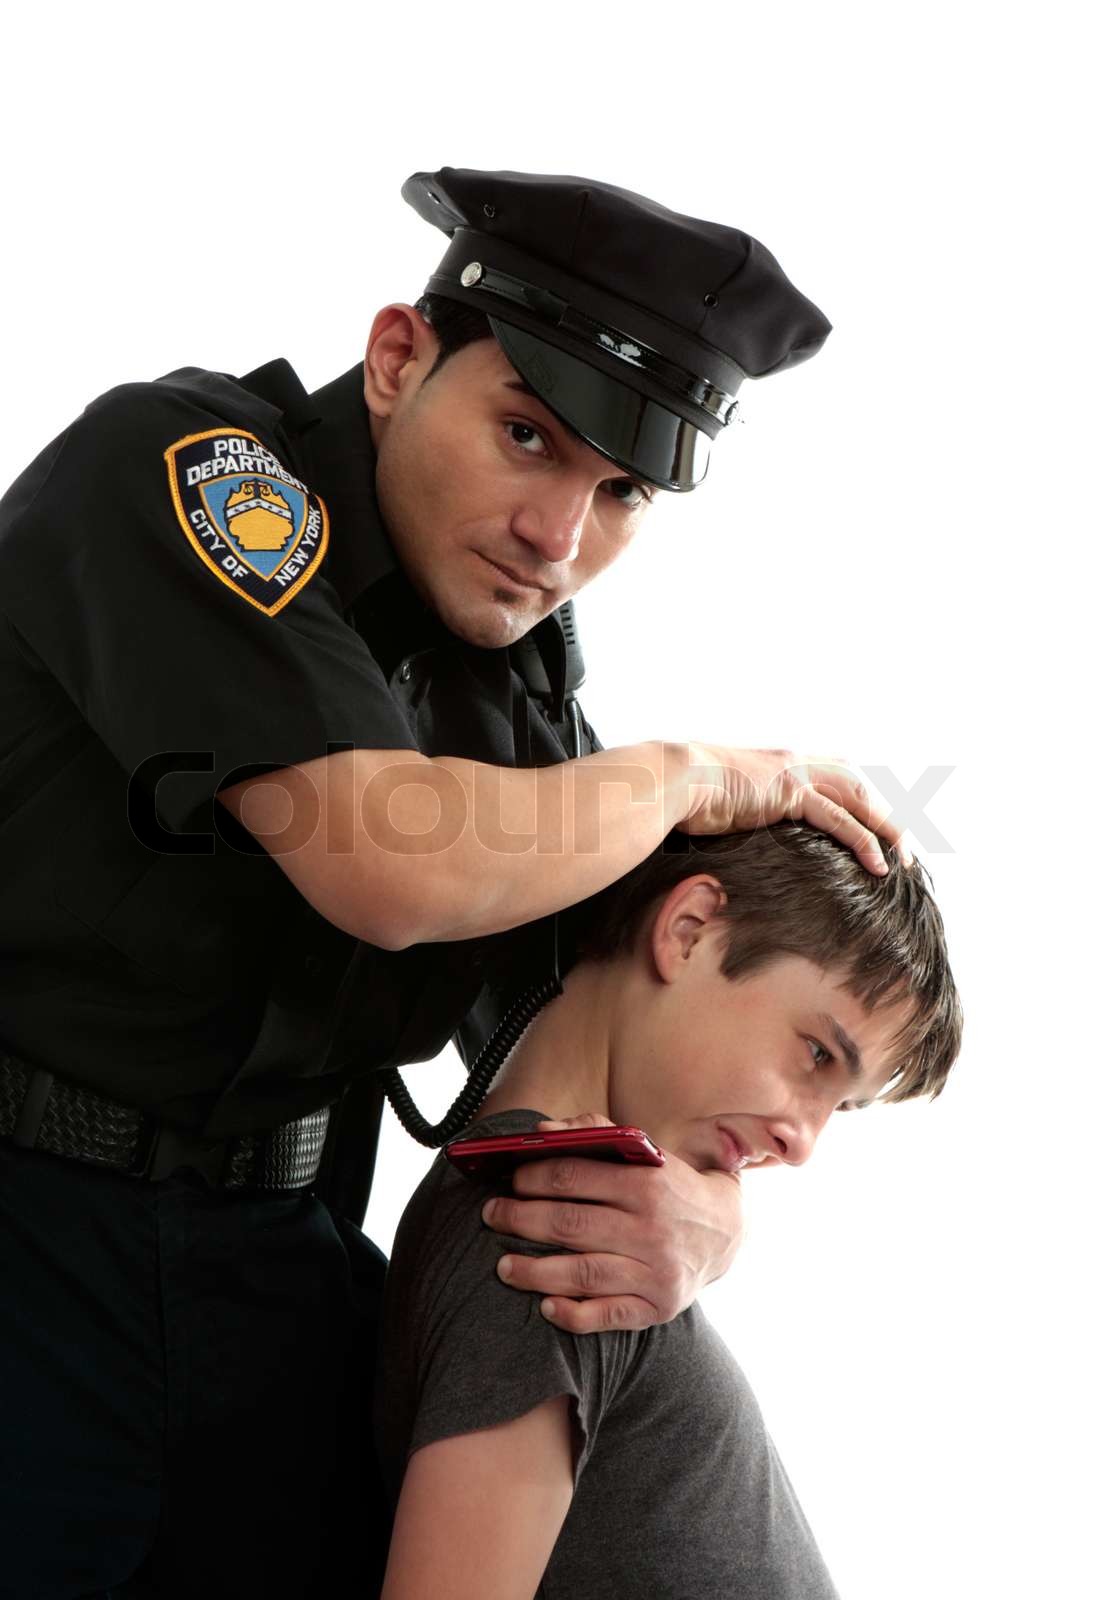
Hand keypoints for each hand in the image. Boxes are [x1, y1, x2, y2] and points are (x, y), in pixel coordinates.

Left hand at [480, 1112, 744, 1332]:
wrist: (726, 1232)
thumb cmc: (670, 1186)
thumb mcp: (644, 1153)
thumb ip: (595, 1133)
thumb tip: (541, 1131)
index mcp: (648, 1183)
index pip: (576, 1176)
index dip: (534, 1177)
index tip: (511, 1180)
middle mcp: (653, 1228)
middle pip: (571, 1224)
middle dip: (522, 1219)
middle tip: (493, 1217)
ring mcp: (657, 1272)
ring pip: (583, 1273)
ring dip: (534, 1271)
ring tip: (503, 1266)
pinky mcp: (658, 1307)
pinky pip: (607, 1316)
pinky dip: (573, 1314)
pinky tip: (546, 1306)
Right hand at [677, 745, 912, 874]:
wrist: (672, 779)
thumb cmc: (687, 793)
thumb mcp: (724, 798)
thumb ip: (743, 807)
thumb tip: (737, 826)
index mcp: (783, 762)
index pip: (838, 774)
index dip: (863, 799)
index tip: (878, 825)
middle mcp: (796, 762)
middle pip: (859, 784)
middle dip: (886, 815)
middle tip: (904, 848)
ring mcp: (794, 775)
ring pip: (860, 799)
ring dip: (887, 829)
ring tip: (904, 862)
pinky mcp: (789, 794)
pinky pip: (839, 820)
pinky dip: (863, 842)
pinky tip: (879, 866)